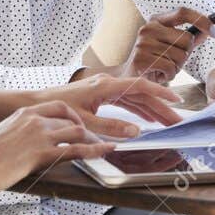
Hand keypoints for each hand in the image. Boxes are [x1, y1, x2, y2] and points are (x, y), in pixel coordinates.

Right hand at [0, 100, 132, 190]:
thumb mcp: (5, 135)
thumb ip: (21, 133)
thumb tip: (28, 142)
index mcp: (25, 113)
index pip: (57, 106)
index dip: (72, 114)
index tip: (78, 122)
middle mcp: (35, 120)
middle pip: (70, 118)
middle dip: (85, 128)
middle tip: (94, 137)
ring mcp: (40, 135)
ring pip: (77, 132)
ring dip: (92, 139)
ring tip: (103, 147)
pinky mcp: (43, 153)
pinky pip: (76, 150)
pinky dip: (95, 150)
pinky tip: (105, 151)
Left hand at [48, 72, 183, 126]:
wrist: (38, 104)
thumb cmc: (58, 109)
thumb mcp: (85, 122)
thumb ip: (111, 127)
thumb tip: (136, 131)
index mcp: (105, 86)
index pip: (140, 86)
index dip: (160, 94)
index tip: (176, 101)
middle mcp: (107, 84)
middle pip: (141, 94)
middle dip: (160, 108)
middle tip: (176, 121)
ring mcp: (104, 89)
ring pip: (134, 98)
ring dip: (151, 110)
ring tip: (167, 122)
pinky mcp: (100, 95)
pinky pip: (125, 101)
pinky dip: (137, 110)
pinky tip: (146, 119)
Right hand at [119, 8, 212, 82]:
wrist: (130, 78)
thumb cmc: (154, 60)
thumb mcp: (172, 46)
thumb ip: (189, 38)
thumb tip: (208, 32)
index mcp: (157, 20)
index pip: (183, 12)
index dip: (202, 21)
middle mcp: (149, 28)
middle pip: (187, 39)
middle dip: (186, 54)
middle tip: (173, 60)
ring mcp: (143, 43)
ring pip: (180, 56)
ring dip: (177, 67)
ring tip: (163, 68)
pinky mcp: (141, 59)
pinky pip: (170, 68)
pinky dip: (169, 74)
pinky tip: (159, 74)